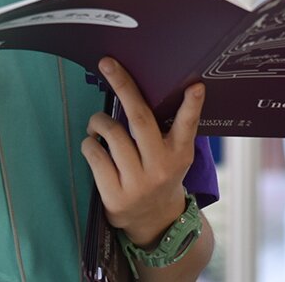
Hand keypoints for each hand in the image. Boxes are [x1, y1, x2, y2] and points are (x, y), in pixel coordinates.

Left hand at [80, 58, 204, 245]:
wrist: (154, 220)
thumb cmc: (160, 173)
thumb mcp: (174, 154)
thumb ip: (168, 128)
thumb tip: (149, 91)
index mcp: (178, 153)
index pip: (187, 126)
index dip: (192, 106)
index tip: (195, 87)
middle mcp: (160, 167)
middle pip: (139, 119)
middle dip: (123, 86)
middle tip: (107, 64)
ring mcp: (137, 183)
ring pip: (111, 134)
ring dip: (98, 121)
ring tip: (97, 124)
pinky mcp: (115, 196)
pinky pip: (95, 155)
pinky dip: (89, 143)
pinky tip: (93, 145)